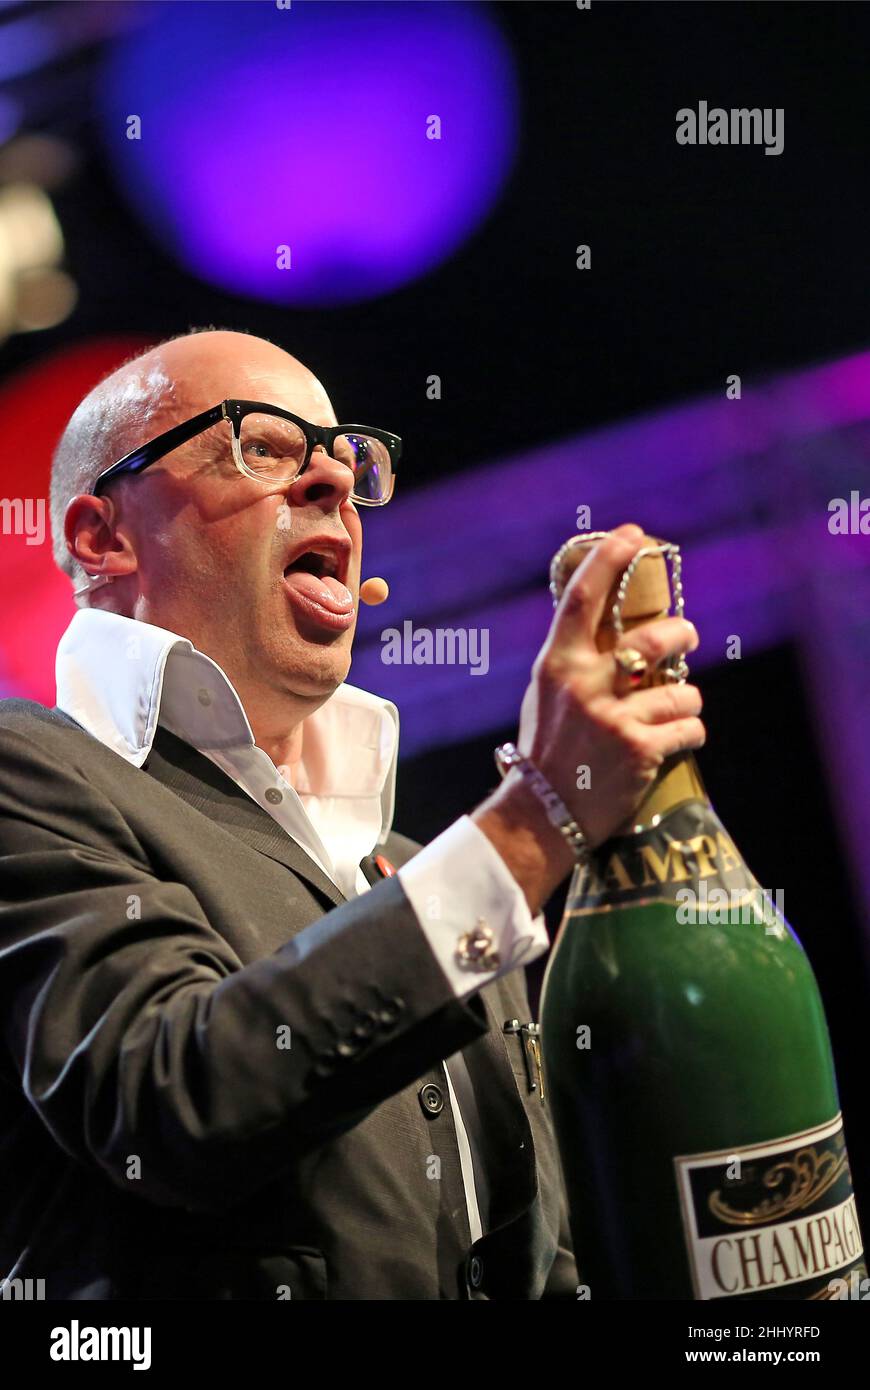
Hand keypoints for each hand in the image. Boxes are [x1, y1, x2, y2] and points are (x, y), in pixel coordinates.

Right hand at [515, 524, 703, 846]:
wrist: (542, 812)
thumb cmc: (547, 749)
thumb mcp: (546, 693)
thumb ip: (574, 659)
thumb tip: (607, 621)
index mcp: (557, 665)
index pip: (582, 599)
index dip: (608, 560)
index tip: (631, 535)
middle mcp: (585, 685)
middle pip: (654, 638)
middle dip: (682, 634)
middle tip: (686, 638)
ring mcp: (613, 718)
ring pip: (682, 689)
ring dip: (686, 700)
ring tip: (673, 712)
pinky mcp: (640, 750)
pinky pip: (689, 728)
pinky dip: (689, 734)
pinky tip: (673, 743)